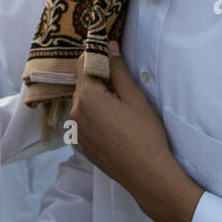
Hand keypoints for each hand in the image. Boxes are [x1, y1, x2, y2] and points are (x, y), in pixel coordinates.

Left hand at [69, 42, 202, 221]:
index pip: (83, 64)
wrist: (146, 175)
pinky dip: (94, 116)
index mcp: (86, 98)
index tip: (110, 52)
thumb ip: (118, 70)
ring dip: (96, 98)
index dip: (96, 56)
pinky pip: (83, 121)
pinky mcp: (81, 145)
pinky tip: (115, 123)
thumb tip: (109, 46)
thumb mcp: (134, 97)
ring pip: (82, 103)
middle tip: (121, 81)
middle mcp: (74, 113)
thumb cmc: (145, 134)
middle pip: (82, 84)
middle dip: (98, 78)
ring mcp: (75, 132)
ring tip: (120, 105)